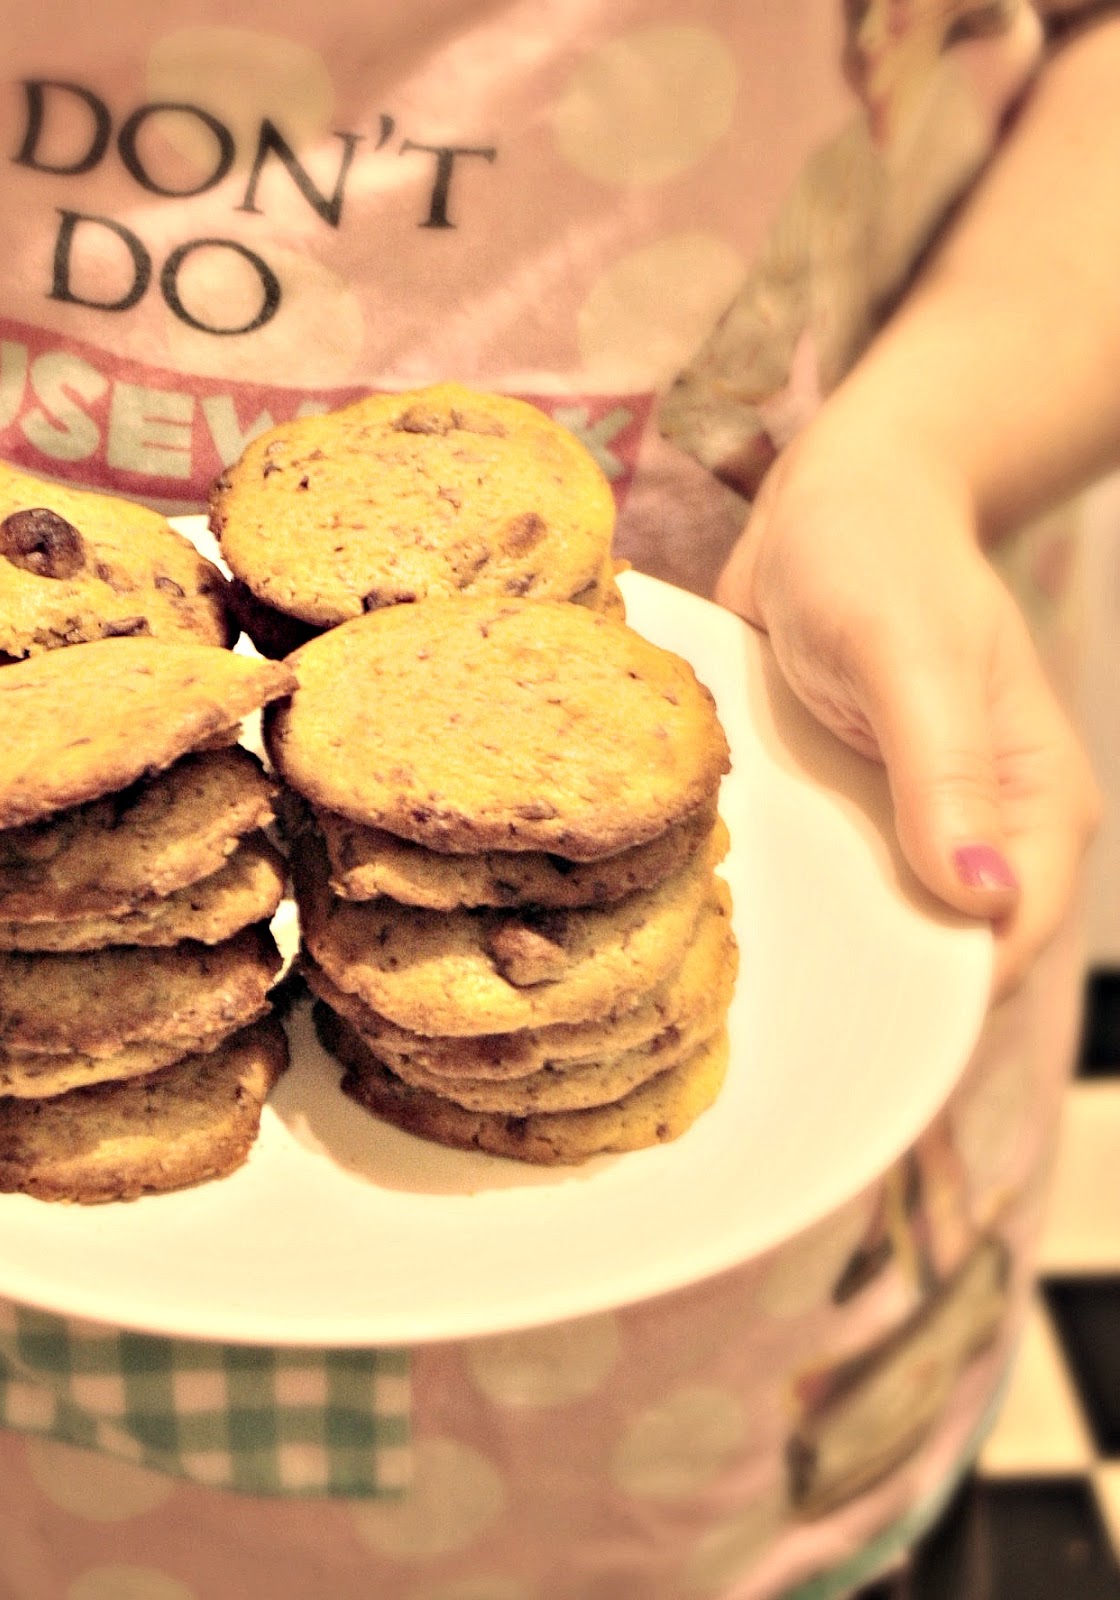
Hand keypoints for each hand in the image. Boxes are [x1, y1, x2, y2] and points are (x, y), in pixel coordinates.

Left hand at [716, 414, 1100, 997]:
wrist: (826, 503)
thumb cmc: (880, 559)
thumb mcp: (910, 656)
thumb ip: (944, 771)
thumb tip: (982, 897)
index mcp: (1031, 809)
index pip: (1001, 948)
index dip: (936, 1008)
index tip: (850, 1059)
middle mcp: (972, 830)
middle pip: (933, 956)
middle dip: (867, 1003)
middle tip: (772, 1050)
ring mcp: (902, 824)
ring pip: (870, 928)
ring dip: (816, 963)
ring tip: (724, 1010)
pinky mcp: (840, 808)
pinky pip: (819, 882)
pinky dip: (782, 909)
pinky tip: (715, 938)